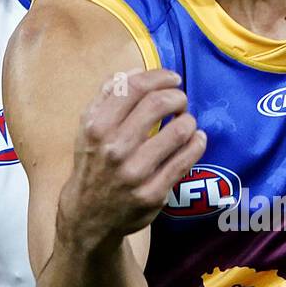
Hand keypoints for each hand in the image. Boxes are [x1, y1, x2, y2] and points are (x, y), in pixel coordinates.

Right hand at [59, 68, 204, 245]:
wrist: (88, 215)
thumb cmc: (94, 164)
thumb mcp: (88, 128)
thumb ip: (108, 97)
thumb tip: (136, 71)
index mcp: (97, 127)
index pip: (134, 87)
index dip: (160, 77)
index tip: (173, 79)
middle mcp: (114, 148)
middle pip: (159, 104)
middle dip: (178, 97)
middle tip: (180, 102)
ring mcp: (134, 173)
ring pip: (178, 131)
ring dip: (189, 120)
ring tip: (186, 122)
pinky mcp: (153, 193)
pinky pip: (186, 160)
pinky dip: (197, 143)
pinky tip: (196, 139)